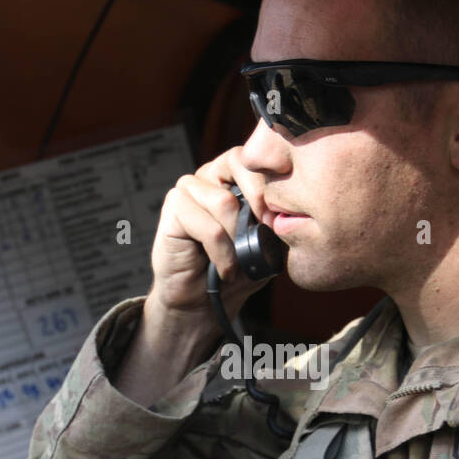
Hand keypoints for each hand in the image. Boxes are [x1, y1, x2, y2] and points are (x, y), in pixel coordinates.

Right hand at [145, 146, 275, 328]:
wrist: (202, 302)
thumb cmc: (235, 271)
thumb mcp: (267, 244)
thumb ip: (276, 222)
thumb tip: (285, 210)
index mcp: (232, 177)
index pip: (253, 157)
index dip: (269, 183)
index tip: (278, 217)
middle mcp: (208, 176)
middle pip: (237, 164)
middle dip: (257, 199)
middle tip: (265, 229)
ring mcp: (187, 190)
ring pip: (224, 202)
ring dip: (237, 239)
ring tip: (238, 261)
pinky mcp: (172, 210)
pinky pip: (209, 227)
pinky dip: (222, 253)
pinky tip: (223, 269)